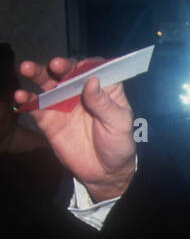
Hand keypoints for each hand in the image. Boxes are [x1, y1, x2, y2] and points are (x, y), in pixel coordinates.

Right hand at [15, 57, 135, 200]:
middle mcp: (80, 91)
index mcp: (102, 88)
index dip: (86, 65)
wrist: (104, 173)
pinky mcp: (49, 119)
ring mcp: (63, 104)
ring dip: (37, 74)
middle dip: (60, 66)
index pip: (94, 69)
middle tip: (54, 65)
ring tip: (27, 68)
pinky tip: (21, 96)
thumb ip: (104, 104)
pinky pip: (36, 106)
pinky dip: (27, 100)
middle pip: (68, 72)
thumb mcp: (119, 124)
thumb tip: (91, 81)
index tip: (81, 66)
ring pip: (48, 84)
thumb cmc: (118, 145)